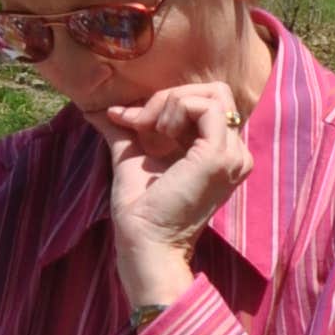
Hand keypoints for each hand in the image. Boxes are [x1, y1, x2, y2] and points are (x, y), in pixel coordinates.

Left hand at [105, 77, 248, 317]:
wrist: (143, 241)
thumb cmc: (141, 209)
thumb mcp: (134, 156)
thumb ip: (128, 129)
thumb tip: (99, 109)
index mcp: (220, 152)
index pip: (208, 102)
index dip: (168, 102)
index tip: (130, 120)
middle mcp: (235, 152)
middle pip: (215, 92)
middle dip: (170, 97)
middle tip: (140, 121)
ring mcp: (232, 154)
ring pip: (212, 94)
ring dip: (171, 102)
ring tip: (149, 129)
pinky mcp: (218, 155)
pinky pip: (205, 106)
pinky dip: (176, 109)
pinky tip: (158, 133)